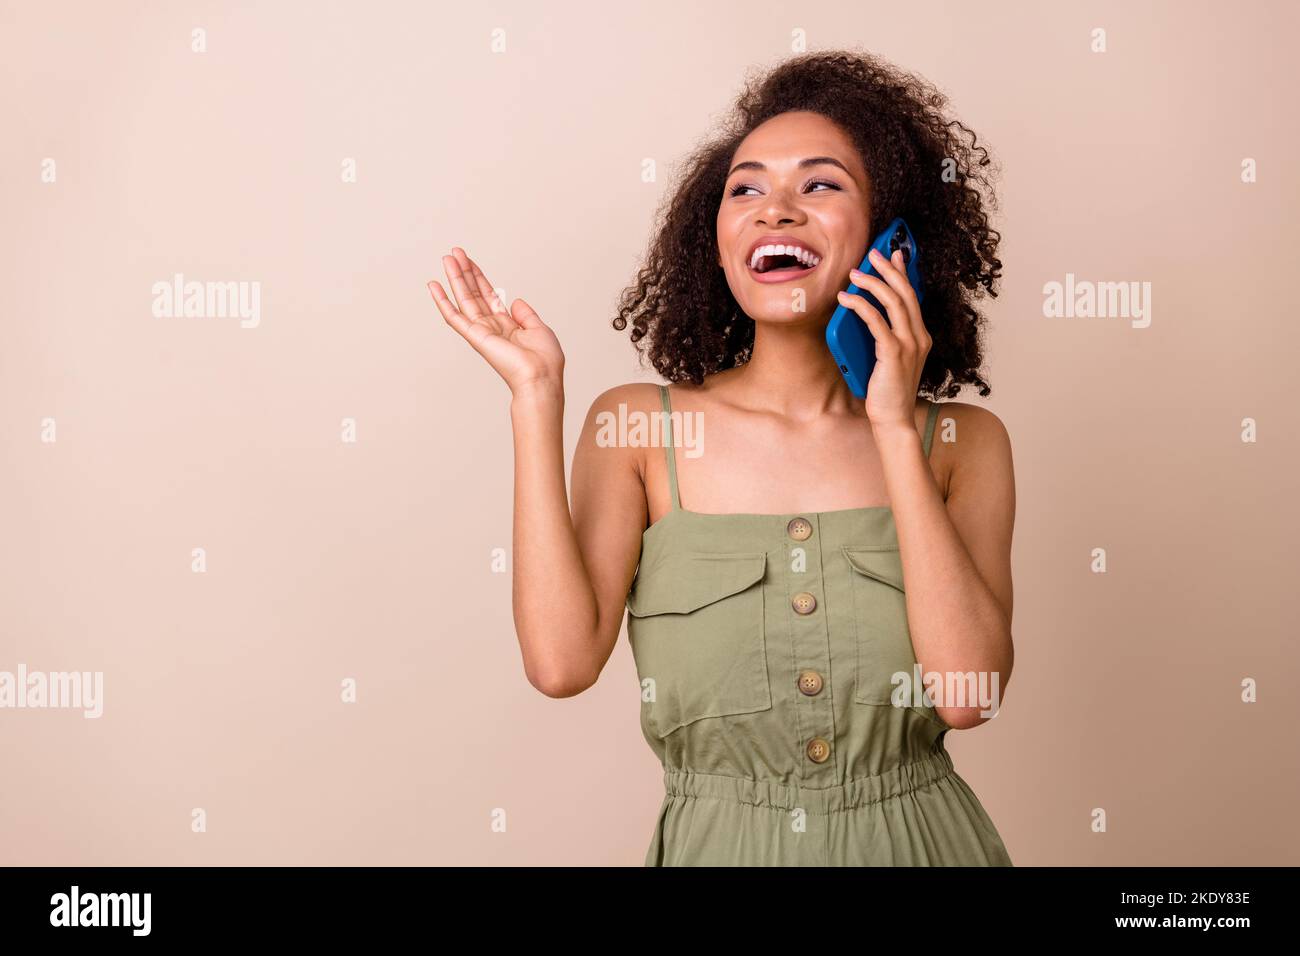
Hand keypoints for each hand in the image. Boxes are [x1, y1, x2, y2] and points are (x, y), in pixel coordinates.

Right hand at [428, 247, 563, 396]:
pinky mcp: (475, 336)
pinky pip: (453, 317)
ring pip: (463, 299)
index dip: (479, 277)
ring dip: (455, 278)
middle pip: (474, 293)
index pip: (488, 296)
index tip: (470, 261)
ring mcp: (481, 331)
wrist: (540, 377)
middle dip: (465, 272)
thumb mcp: (539, 329)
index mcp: (507, 326)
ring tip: (447, 258)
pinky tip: (433, 285)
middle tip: (454, 252)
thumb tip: (515, 300)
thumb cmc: (544, 361)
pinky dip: (442, 301)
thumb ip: (526, 314)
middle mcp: (492, 327)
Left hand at [835, 247, 931, 430]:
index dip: (904, 273)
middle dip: (889, 269)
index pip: (913, 297)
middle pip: (906, 293)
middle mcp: (919, 337)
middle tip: (874, 252)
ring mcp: (909, 345)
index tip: (896, 254)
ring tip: (854, 273)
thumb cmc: (887, 392)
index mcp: (920, 337)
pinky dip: (861, 306)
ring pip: (893, 302)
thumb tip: (866, 315)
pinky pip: (876, 322)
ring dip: (872, 283)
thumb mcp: (888, 360)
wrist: (893, 420)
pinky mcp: (893, 354)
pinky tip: (846, 299)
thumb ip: (884, 338)